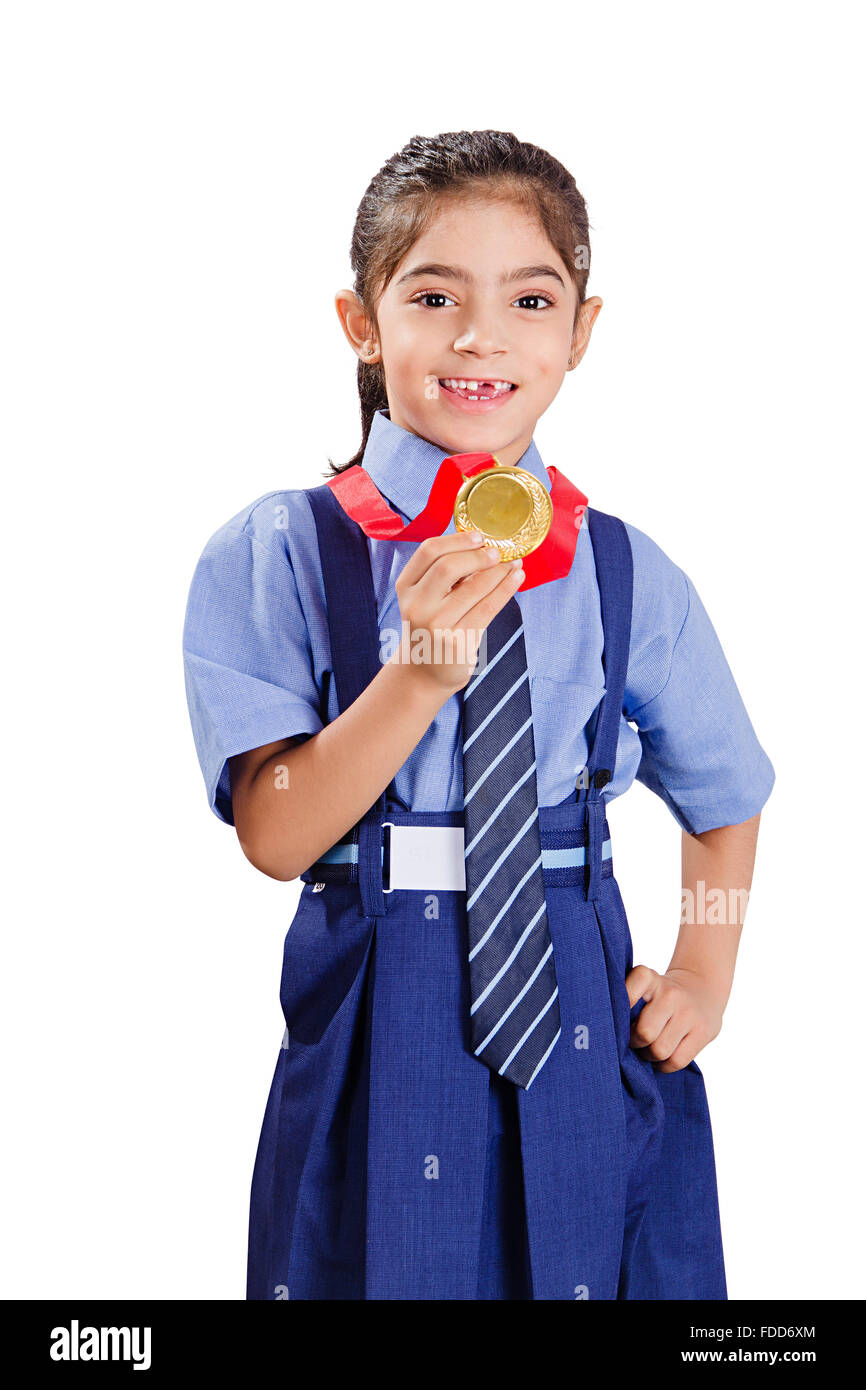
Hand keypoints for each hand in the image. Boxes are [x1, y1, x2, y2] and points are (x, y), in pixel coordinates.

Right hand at [391, 532, 524, 693]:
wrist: (426, 672)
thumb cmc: (433, 627)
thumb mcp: (427, 598)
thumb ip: (446, 574)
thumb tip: (486, 545)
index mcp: (406, 587)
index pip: (428, 552)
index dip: (456, 539)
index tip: (479, 536)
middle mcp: (416, 606)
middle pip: (448, 567)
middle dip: (478, 555)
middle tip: (498, 552)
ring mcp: (435, 626)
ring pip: (473, 588)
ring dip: (499, 571)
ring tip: (513, 564)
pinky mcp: (457, 641)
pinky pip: (488, 608)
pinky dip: (505, 589)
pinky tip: (516, 579)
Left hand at [624, 965, 724, 1072]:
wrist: (702, 990)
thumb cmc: (659, 996)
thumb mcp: (643, 986)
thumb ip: (626, 1002)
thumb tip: (610, 1036)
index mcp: (648, 977)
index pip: (627, 995)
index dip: (618, 1013)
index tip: (616, 1020)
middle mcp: (669, 993)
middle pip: (644, 1033)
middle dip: (634, 1043)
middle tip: (633, 1041)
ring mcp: (688, 1013)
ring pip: (660, 1051)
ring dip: (649, 1057)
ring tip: (648, 1049)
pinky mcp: (703, 1032)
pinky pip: (676, 1061)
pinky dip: (665, 1066)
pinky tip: (663, 1057)